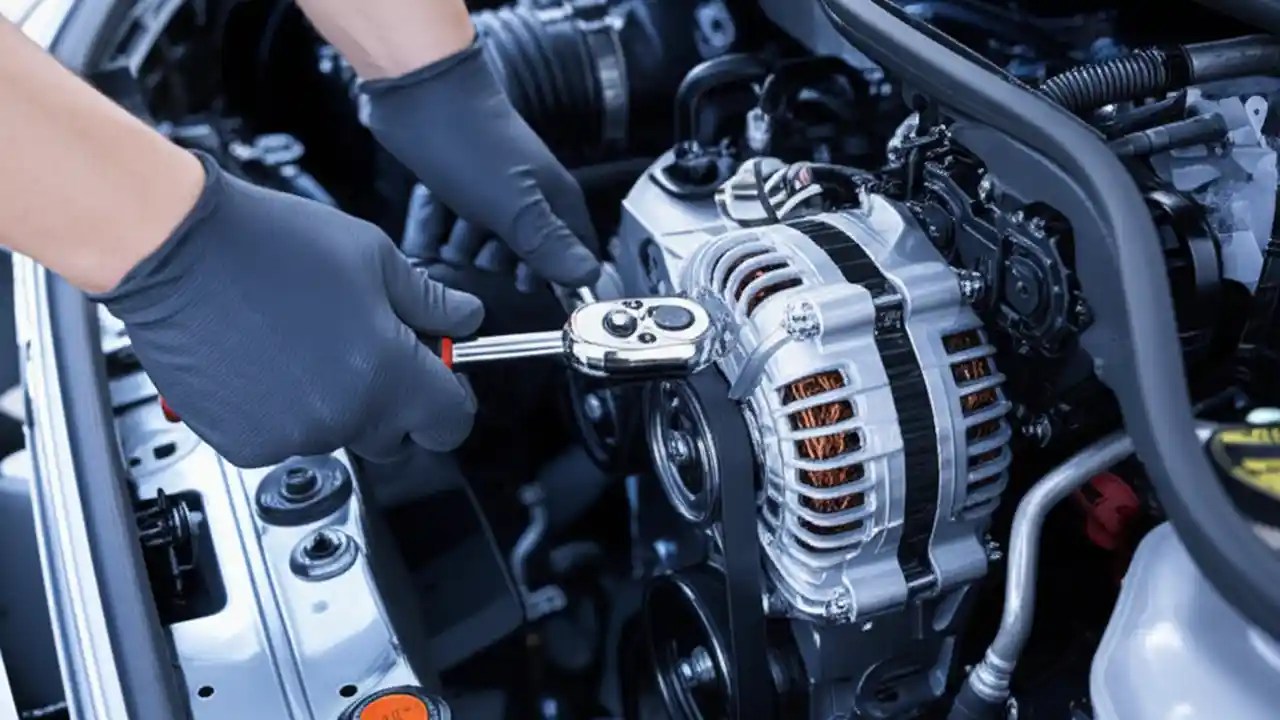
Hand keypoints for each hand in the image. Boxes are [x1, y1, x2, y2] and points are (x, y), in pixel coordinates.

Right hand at [92, 153, 484, 466]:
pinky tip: (269, 358)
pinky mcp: (245, 443)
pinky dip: (284, 408)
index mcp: (388, 374)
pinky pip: (286, 436)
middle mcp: (343, 415)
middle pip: (396, 435)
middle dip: (394, 400)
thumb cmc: (269, 245)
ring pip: (339, 433)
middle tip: (367, 346)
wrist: (175, 249)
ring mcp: (292, 435)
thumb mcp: (372, 256)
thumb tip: (465, 320)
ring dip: (336, 400)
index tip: (439, 375)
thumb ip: (430, 301)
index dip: (451, 397)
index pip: (451, 422)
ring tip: (305, 339)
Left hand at [362, 41, 600, 289]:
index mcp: (553, 198)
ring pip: (482, 238)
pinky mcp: (456, 181)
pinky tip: (423, 236)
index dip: (558, 275)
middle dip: (498, 263)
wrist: (416, 90)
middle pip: (524, 249)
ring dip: (461, 249)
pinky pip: (449, 221)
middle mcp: (526, 193)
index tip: (531, 289)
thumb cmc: (470, 141)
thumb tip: (588, 279)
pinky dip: (434, 231)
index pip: (576, 247)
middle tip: (482, 258)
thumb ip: (549, 247)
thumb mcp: (515, 207)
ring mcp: (490, 187)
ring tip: (448, 242)